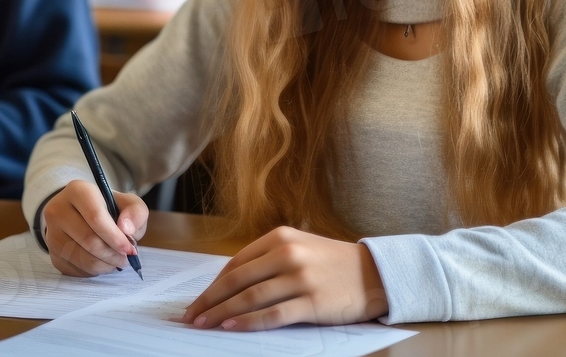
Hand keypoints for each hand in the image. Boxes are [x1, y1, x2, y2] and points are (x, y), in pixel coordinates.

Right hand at [42, 180, 147, 276]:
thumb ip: (136, 211)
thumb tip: (126, 230)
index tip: (130, 249)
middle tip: (126, 258)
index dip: (115, 237)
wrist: (81, 214)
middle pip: (89, 240)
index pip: (96, 217)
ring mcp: (51, 234)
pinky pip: (76, 269)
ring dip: (105, 265)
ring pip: (82, 258)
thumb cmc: (108, 207)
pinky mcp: (52, 254)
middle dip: (113, 254)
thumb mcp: (127, 203)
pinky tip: (102, 262)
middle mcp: (58, 210)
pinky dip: (94, 270)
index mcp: (77, 191)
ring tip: (117, 260)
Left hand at [181, 226, 387, 330]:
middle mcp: (288, 254)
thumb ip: (268, 260)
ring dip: (221, 314)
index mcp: (281, 237)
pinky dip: (248, 322)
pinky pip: (272, 315)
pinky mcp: (312, 302)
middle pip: (237, 280)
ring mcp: (300, 278)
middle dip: (209, 301)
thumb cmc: (333, 263)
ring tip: (203, 326)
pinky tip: (231, 328)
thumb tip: (228, 284)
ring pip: (250, 298)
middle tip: (190, 317)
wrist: (375, 273)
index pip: (236, 263)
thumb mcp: (300, 248)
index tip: (196, 301)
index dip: (213, 285)